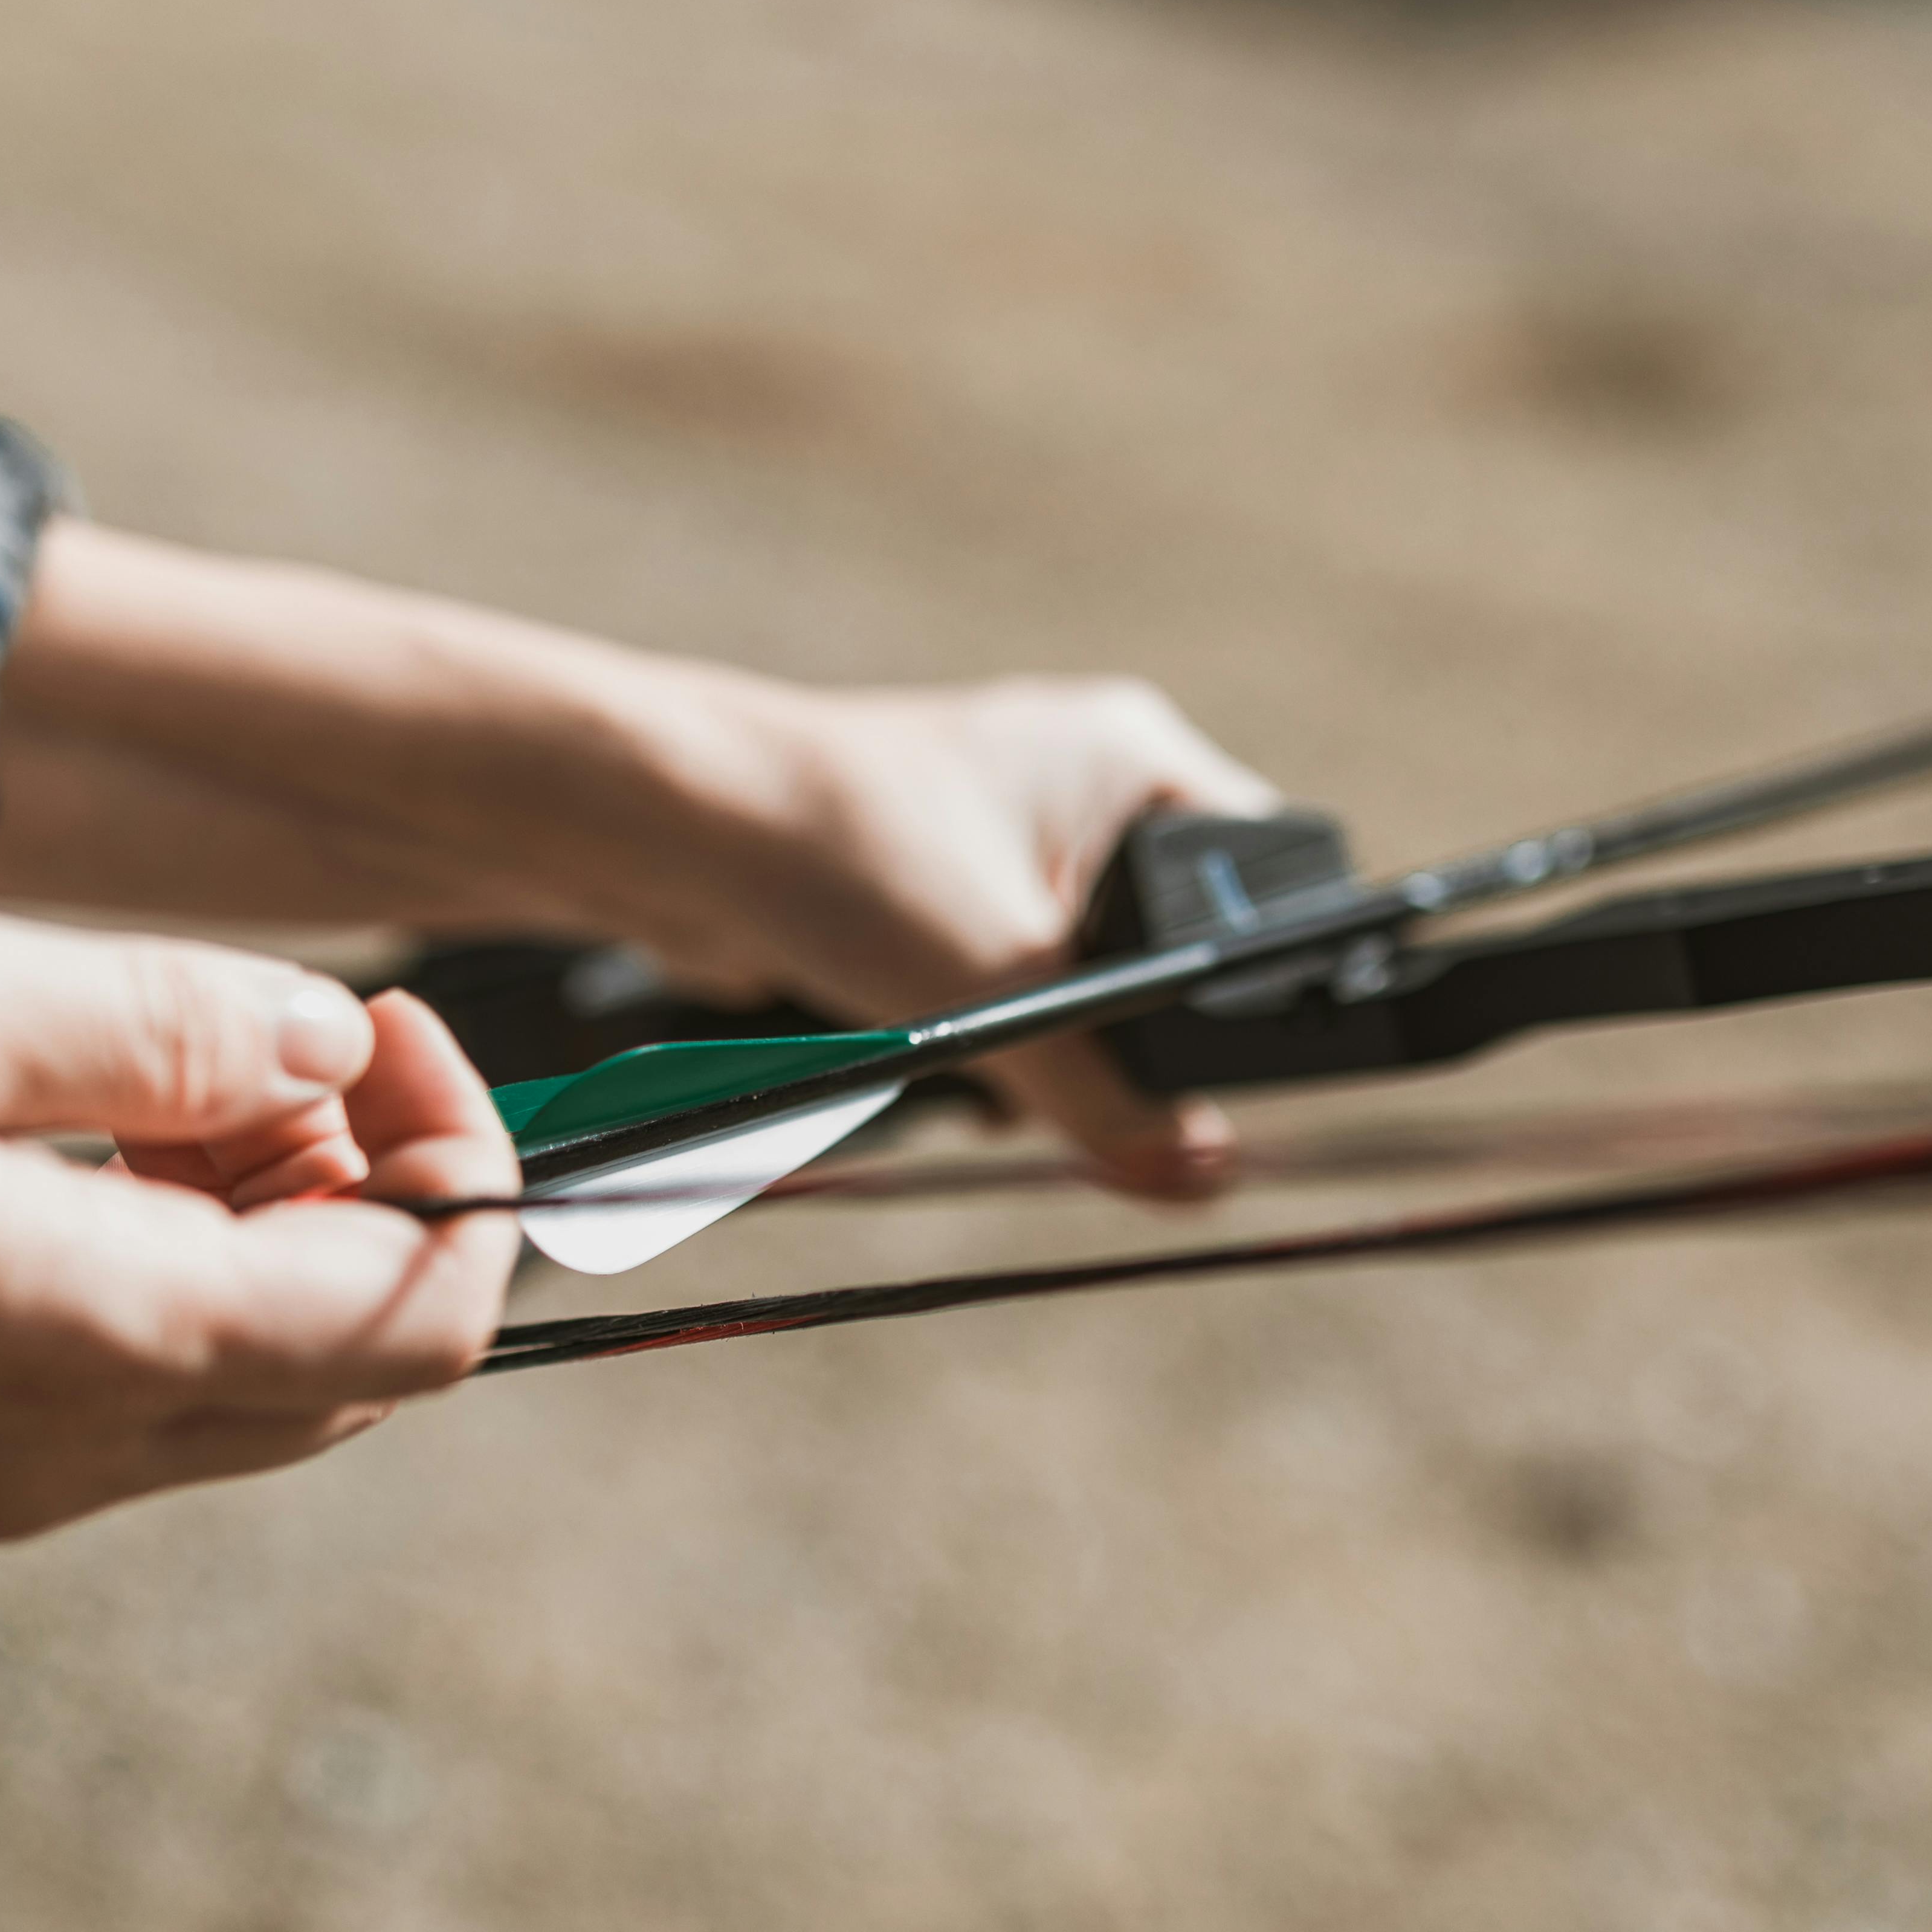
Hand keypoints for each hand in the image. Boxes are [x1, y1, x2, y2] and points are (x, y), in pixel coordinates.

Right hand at [0, 905, 514, 1538]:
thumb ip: (159, 1028)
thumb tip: (329, 1047)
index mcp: (99, 1343)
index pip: (424, 1314)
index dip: (464, 1158)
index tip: (384, 1018)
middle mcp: (69, 1454)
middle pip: (359, 1364)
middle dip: (374, 1189)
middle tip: (263, 1037)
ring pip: (247, 1379)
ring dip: (264, 1225)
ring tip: (144, 1075)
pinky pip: (121, 1388)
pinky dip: (159, 1266)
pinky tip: (49, 1147)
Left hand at [643, 676, 1281, 1195]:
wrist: (670, 829)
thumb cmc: (842, 857)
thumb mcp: (1002, 995)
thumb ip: (1111, 1099)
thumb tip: (1199, 1176)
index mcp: (1134, 755)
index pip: (1261, 882)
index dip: (1249, 988)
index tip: (1218, 1074)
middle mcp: (1079, 774)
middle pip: (1168, 941)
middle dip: (1128, 1028)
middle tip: (1080, 1069)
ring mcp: (1002, 822)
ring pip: (1076, 969)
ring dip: (1044, 1033)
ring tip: (992, 1044)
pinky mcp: (932, 877)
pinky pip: (998, 973)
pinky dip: (978, 1021)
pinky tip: (935, 1034)